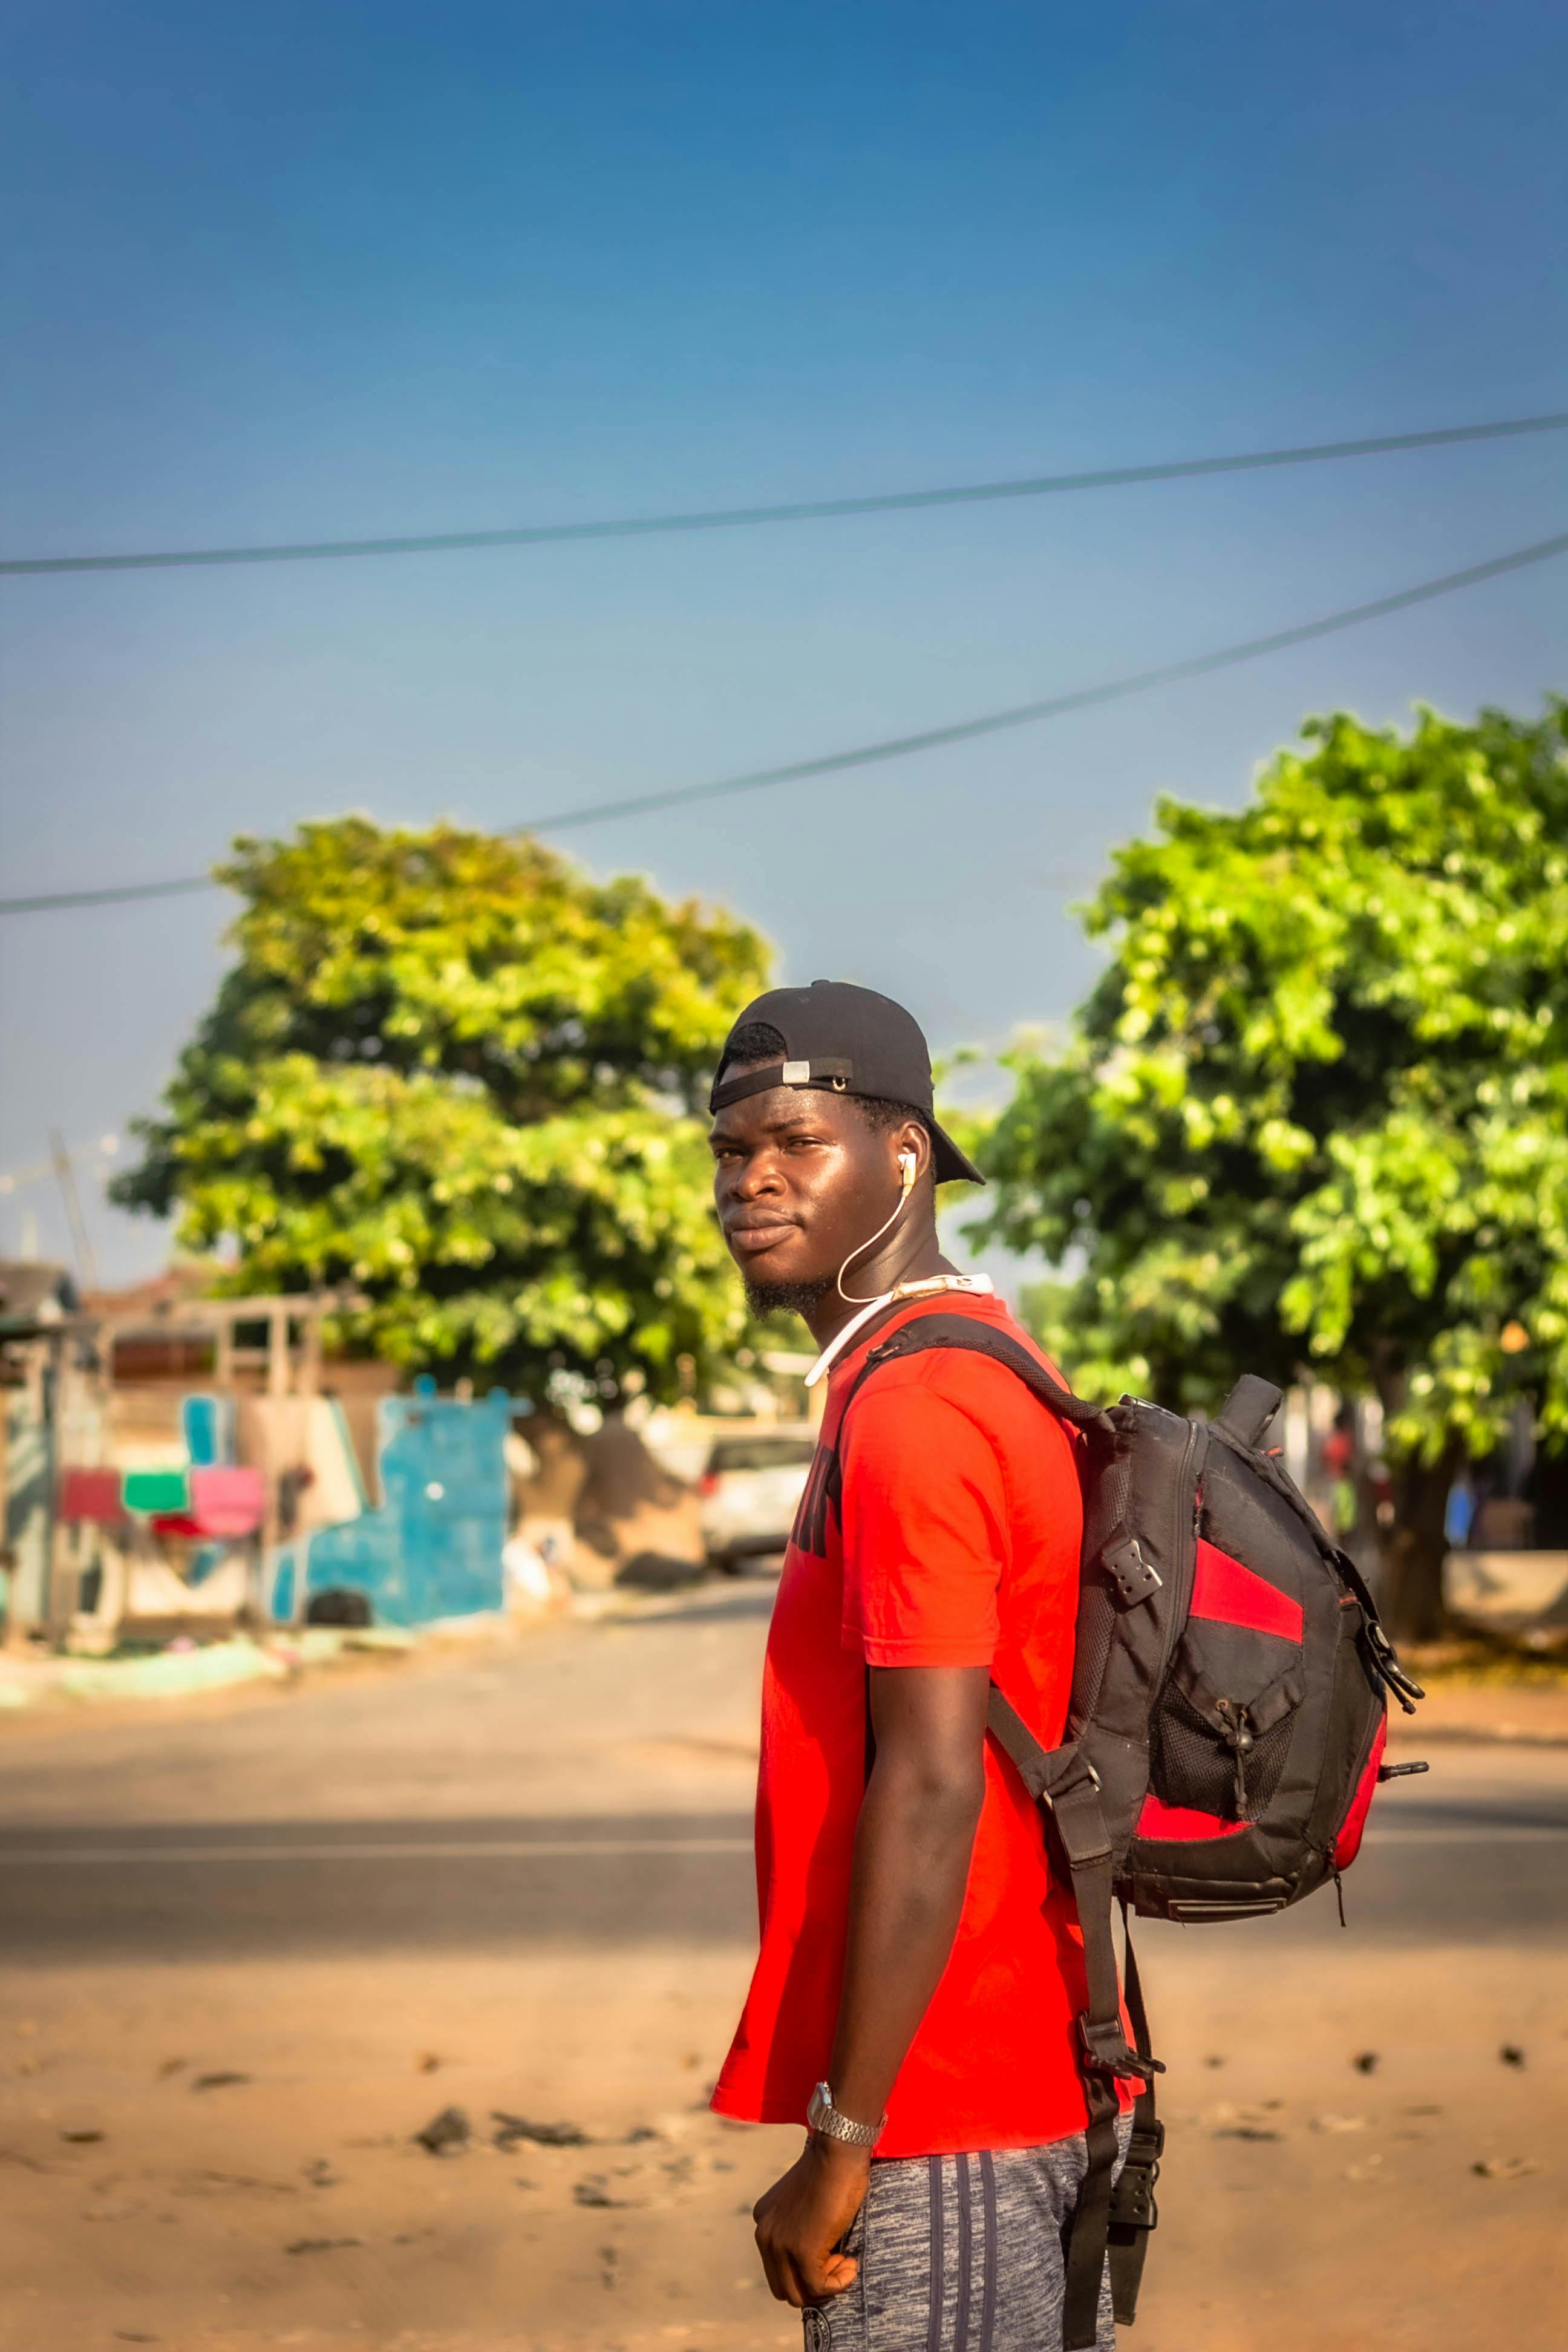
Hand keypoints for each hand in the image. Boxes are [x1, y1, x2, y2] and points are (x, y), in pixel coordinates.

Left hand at [752, 2134, 871, 2306]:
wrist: (837, 2152)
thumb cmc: (830, 2170)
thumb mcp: (803, 2202)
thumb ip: (799, 2226)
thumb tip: (818, 2259)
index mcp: (762, 2221)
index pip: (777, 2267)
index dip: (805, 2268)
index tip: (832, 2252)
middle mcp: (764, 2234)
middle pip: (783, 2286)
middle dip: (813, 2283)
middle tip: (839, 2261)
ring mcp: (780, 2245)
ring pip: (798, 2294)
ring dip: (826, 2285)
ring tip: (846, 2261)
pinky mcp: (802, 2252)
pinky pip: (818, 2287)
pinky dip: (838, 2283)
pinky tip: (851, 2263)